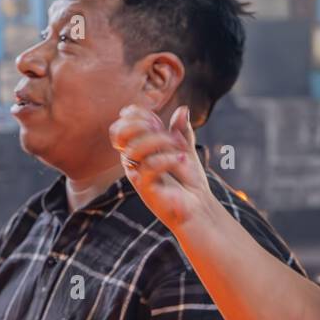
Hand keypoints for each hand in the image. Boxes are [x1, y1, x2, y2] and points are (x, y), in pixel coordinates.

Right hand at [110, 104, 214, 231]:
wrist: (199, 210)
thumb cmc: (189, 184)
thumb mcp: (186, 151)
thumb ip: (181, 132)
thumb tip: (183, 109)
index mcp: (138, 151)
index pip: (121, 127)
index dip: (135, 115)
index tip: (156, 118)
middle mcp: (134, 163)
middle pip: (120, 135)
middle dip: (141, 124)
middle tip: (162, 129)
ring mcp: (138, 177)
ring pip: (134, 149)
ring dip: (159, 141)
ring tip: (180, 147)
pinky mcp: (147, 190)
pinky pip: (149, 167)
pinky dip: (168, 159)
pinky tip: (183, 159)